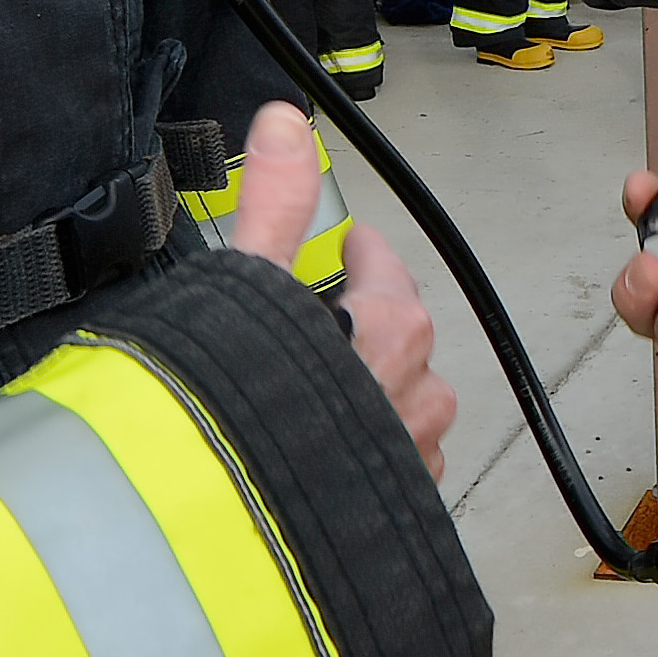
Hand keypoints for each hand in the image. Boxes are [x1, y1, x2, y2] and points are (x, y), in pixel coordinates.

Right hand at [227, 101, 454, 476]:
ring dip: (377, 394)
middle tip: (334, 317)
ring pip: (407, 409)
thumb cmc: (252, 413)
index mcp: (390, 328)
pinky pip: (392, 469)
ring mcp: (407, 458)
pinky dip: (365, 455)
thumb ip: (272, 204)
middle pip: (405, 340)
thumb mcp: (249, 287)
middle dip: (373, 324)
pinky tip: (324, 459)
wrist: (243, 530)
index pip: (387, 270)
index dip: (363, 253)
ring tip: (327, 393)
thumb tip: (286, 126)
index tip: (350, 244)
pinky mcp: (392, 513)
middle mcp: (415, 393)